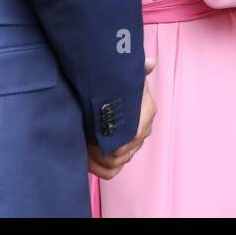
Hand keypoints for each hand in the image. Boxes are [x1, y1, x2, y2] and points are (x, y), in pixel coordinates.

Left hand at [87, 58, 157, 179]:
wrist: (106, 100)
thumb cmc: (117, 88)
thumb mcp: (126, 78)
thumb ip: (139, 69)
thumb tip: (151, 63)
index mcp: (146, 112)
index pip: (137, 133)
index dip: (121, 139)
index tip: (101, 137)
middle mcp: (142, 130)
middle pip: (127, 151)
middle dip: (106, 149)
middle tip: (88, 141)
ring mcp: (132, 146)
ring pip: (118, 162)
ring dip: (99, 159)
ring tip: (84, 149)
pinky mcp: (121, 157)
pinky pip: (113, 171)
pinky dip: (99, 168)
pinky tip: (87, 160)